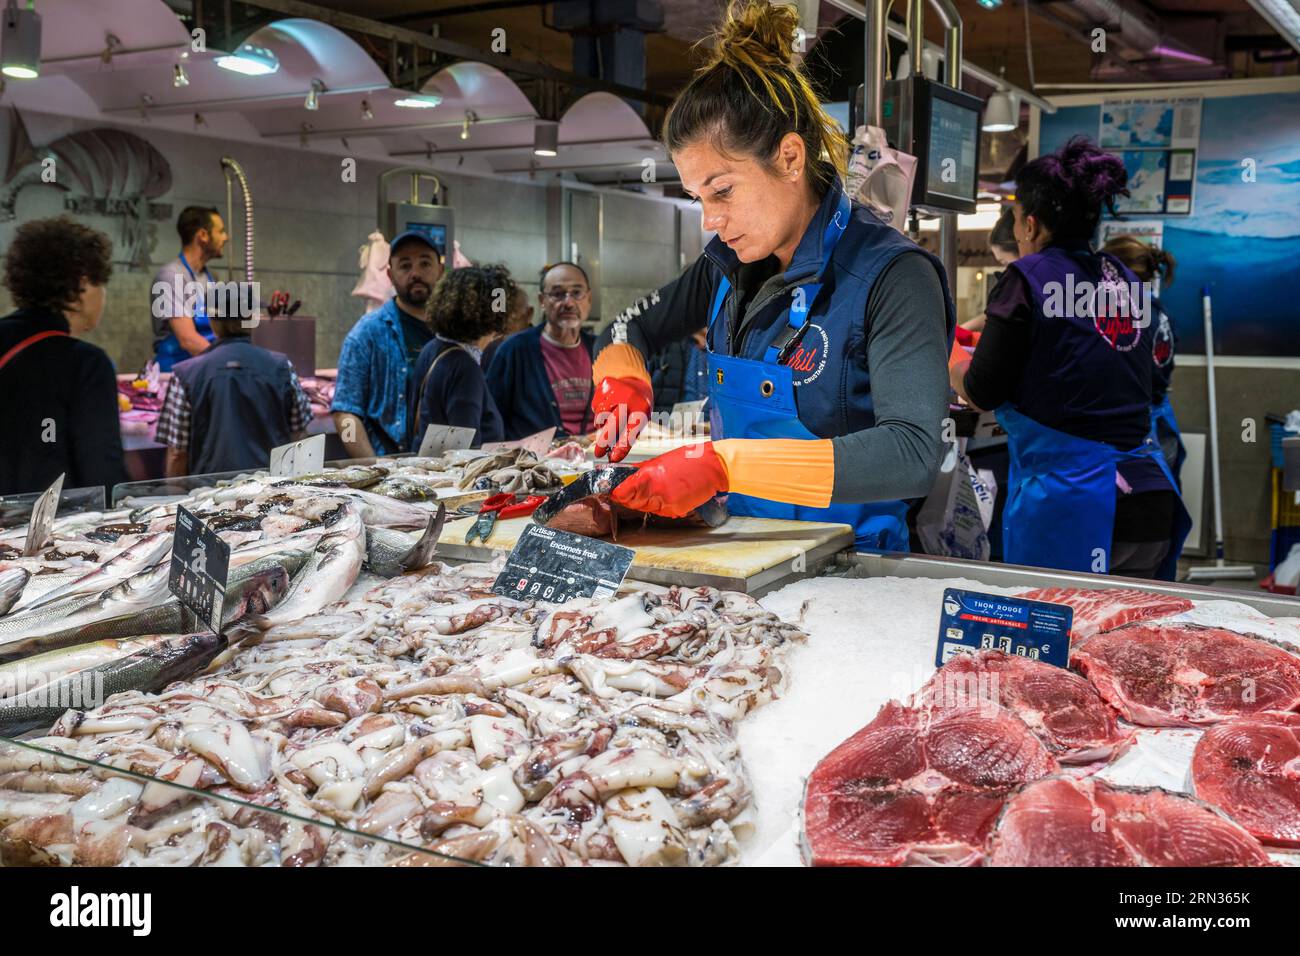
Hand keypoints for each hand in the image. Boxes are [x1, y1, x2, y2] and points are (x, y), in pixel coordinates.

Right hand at [592, 375, 652, 461]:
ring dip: (601, 424)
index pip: (631, 432)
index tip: (613, 458)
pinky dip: (598, 411)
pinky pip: (595, 406)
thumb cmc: (637, 408)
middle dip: (603, 442)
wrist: (636, 383)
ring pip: (600, 417)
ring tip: (610, 419)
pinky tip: (608, 406)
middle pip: (612, 424)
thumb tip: (612, 455)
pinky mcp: (605, 384)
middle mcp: (629, 399)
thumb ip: (627, 436)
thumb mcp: (639, 421)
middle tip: (598, 453)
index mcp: (641, 410)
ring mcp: (616, 390)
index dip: (621, 447)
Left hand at [611, 442, 728, 517]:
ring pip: (645, 508)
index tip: (614, 492)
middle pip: (632, 503)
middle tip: (631, 490)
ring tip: (657, 488)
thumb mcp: (659, 461)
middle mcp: (656, 492)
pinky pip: (660, 512)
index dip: (616, 494)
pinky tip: (669, 494)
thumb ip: (639, 471)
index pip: (623, 492)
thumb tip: (623, 476)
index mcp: (649, 476)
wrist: (713, 467)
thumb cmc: (689, 460)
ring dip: (645, 501)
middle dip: (630, 498)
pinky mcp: (676, 511)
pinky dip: (660, 505)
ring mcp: (666, 503)